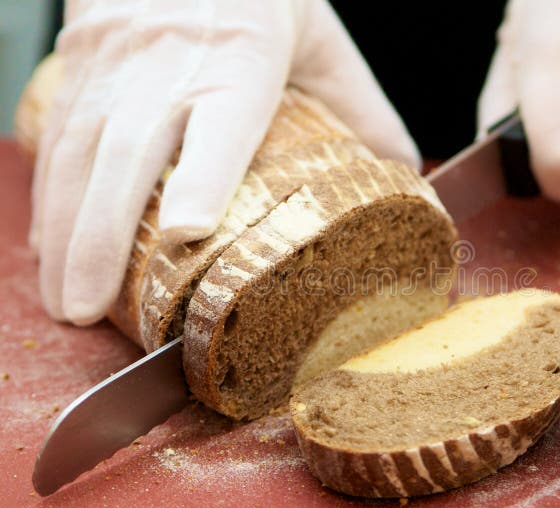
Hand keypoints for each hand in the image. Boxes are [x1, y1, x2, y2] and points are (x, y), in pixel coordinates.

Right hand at [32, 0, 417, 324]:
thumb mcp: (322, 40)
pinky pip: (57, 136)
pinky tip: (47, 249)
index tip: (187, 231)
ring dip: (64, 231)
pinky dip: (49, 198)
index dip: (201, 176)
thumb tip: (406, 173)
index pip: (221, 120)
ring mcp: (117, 60)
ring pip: (79, 151)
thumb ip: (361, 106)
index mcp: (244, 57)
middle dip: (102, 235)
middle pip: (128, 150)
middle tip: (88, 309)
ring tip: (63, 302)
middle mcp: (171, 61)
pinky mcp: (82, 60)